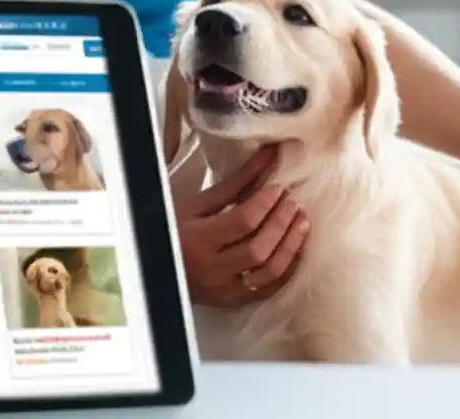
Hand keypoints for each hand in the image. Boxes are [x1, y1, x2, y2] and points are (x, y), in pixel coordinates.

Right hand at [175, 144, 309, 307]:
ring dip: (291, 246)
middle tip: (293, 203)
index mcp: (198, 239)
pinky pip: (269, 289)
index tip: (279, 188)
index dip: (266, 203)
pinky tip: (296, 249)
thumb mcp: (197, 204)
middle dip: (282, 223)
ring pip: (269, 272)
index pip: (243, 221)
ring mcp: (224, 290)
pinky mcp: (234, 302)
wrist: (157, 268)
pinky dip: (288, 268)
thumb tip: (268, 158)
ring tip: (302, 222)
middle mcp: (212, 269)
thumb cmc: (175, 229)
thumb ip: (235, 183)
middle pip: (259, 248)